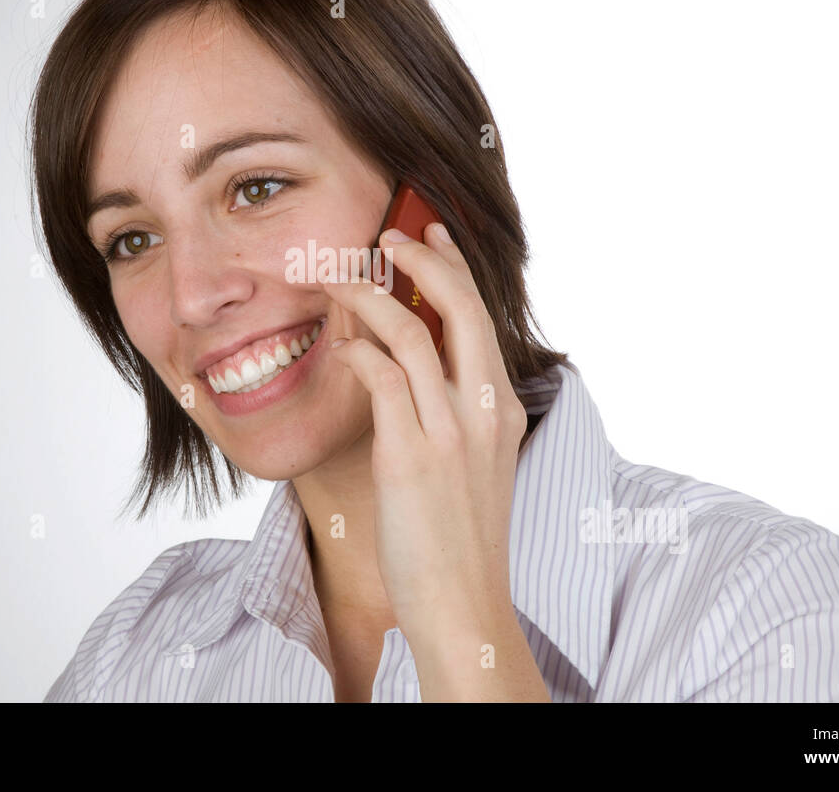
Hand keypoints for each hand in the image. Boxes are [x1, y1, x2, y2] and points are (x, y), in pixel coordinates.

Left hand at [320, 222, 530, 647]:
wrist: (464, 604)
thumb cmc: (458, 540)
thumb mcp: (472, 466)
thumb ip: (451, 414)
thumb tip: (404, 368)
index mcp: (501, 408)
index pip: (480, 315)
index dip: (453, 267)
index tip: (429, 236)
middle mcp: (483, 409)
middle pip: (459, 304)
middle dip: (420, 258)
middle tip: (386, 234)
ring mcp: (450, 430)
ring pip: (411, 332)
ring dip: (368, 293)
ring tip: (337, 278)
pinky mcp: (411, 455)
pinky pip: (381, 377)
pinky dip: (355, 351)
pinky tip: (339, 348)